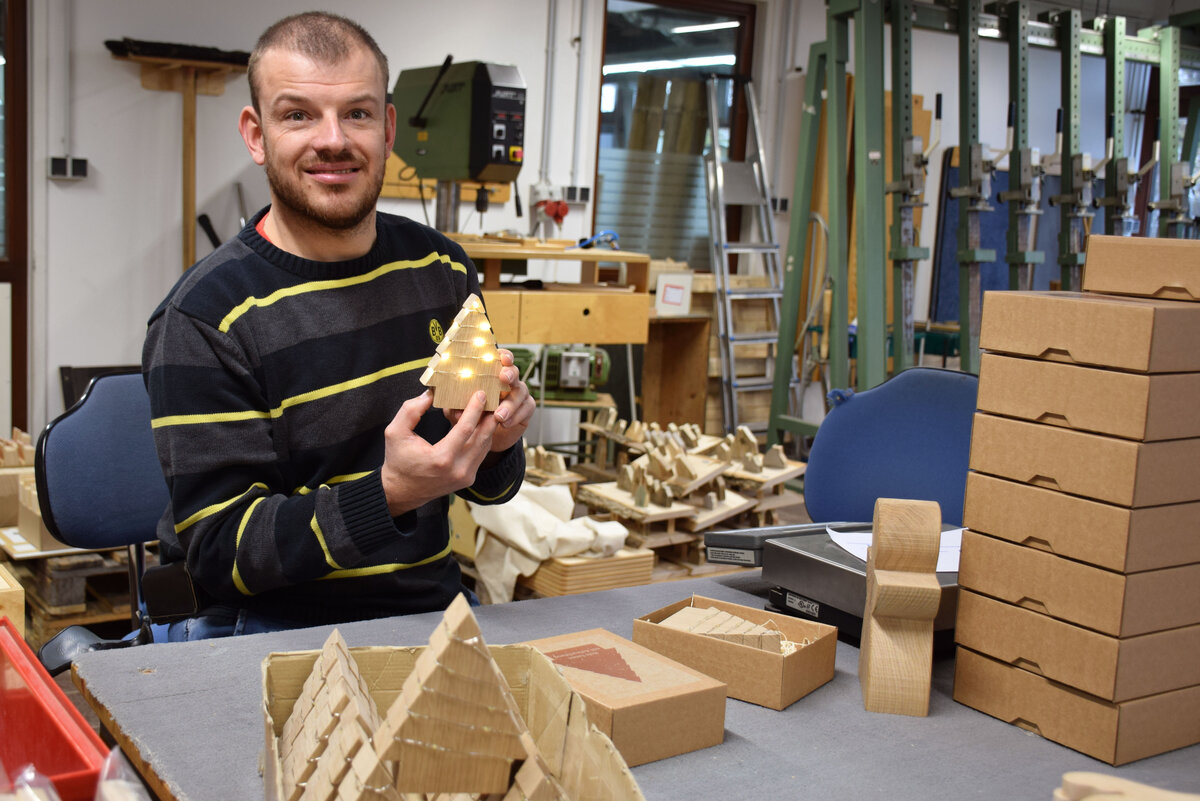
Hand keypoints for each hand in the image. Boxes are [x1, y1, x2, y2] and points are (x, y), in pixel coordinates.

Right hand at [382, 389, 497, 515]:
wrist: (401, 491)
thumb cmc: (398, 460)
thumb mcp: (395, 432)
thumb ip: (410, 411)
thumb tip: (430, 393)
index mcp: (441, 459)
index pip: (466, 429)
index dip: (475, 409)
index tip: (481, 393)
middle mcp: (458, 470)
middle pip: (483, 437)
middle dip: (489, 415)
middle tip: (493, 397)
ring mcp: (465, 477)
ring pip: (485, 446)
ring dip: (488, 426)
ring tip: (487, 408)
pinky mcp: (468, 479)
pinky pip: (481, 454)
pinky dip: (483, 438)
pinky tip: (480, 424)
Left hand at [445, 348, 532, 455]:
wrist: (487, 436)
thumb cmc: (472, 416)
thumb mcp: (459, 411)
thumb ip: (455, 407)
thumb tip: (453, 408)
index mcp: (492, 375)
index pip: (500, 358)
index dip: (503, 355)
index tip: (502, 357)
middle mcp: (508, 380)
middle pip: (513, 370)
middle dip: (509, 372)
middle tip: (503, 378)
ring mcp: (518, 393)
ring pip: (520, 391)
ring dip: (510, 403)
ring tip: (499, 415)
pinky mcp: (526, 407)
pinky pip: (527, 408)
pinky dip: (516, 416)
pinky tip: (505, 423)